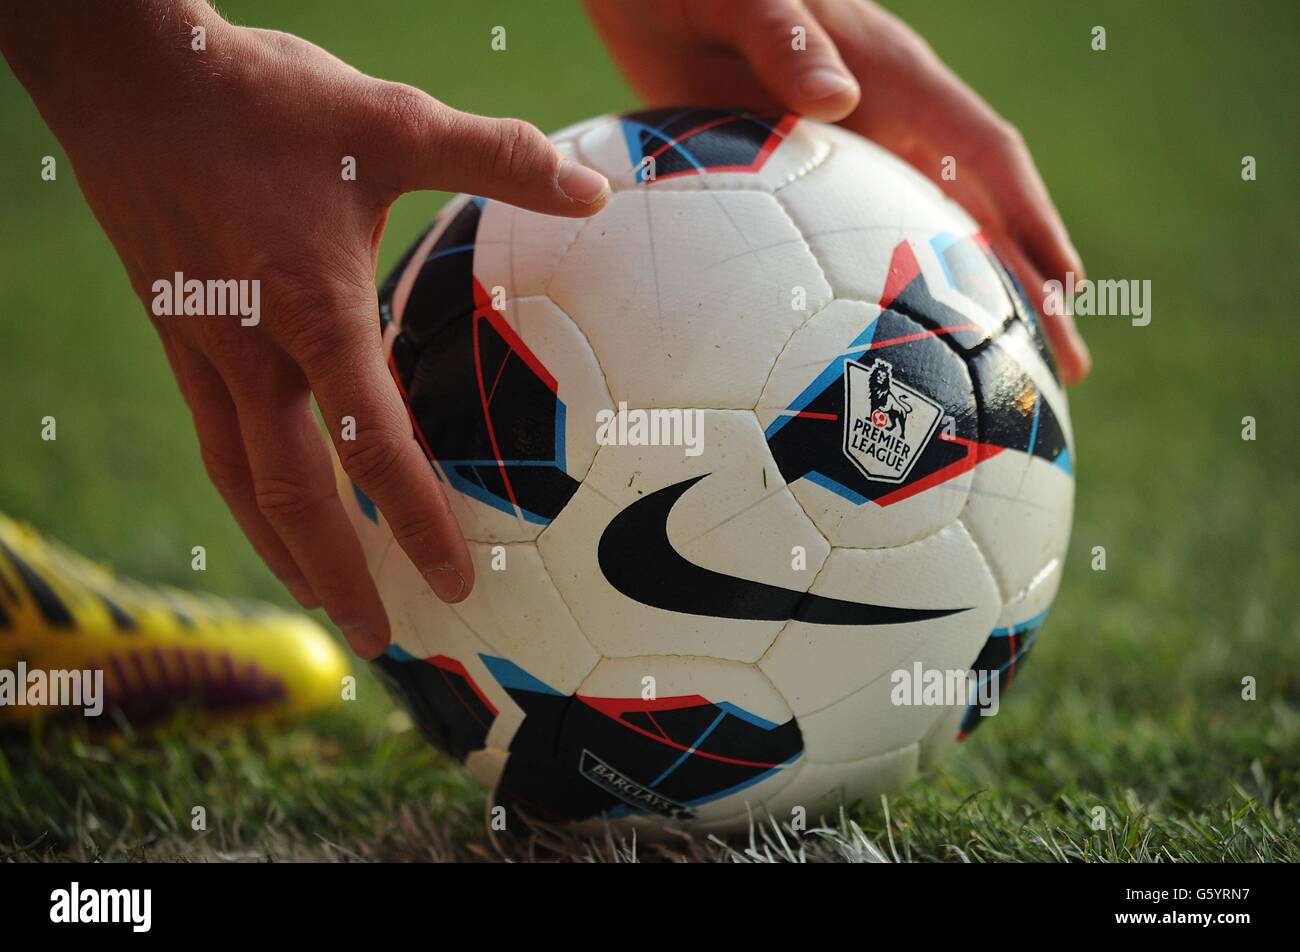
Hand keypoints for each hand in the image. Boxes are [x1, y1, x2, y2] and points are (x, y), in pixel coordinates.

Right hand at [1, 2, 611, 656]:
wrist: (129, 74)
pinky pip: (214, 440)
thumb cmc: (264, 99)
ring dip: (284, 551)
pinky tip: (270, 508)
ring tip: (325, 604)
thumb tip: (595, 190)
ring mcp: (203, 349)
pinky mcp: (177, 337)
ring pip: (240, 480)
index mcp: (311, 308)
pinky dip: (248, 495)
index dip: (415, 520)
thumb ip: (496, 157)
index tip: (454, 584)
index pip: (370, 442)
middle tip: (382, 639)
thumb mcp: (391, 120)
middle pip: (291, 492)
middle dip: (337, 573)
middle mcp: (250, 349)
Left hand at [586, 0, 1089, 383]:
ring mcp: (848, 154)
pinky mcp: (801, 179)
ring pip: (923, 237)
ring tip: (994, 377)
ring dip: (963, 304)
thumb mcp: (741, 0)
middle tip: (1060, 371)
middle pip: (976, 212)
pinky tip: (885, 345)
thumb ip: (786, 40)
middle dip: (1026, 287)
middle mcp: (887, 119)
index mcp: (892, 76)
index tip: (1066, 287)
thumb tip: (841, 101)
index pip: (985, 155)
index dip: (1031, 220)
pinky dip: (884, 294)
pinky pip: (855, 245)